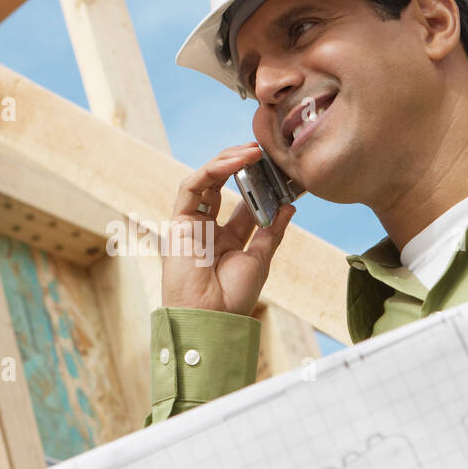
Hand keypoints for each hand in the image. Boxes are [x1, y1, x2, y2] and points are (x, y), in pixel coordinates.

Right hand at [161, 142, 295, 315]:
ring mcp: (193, 223)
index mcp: (227, 240)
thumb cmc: (233, 297)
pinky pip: (192, 186)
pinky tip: (236, 162)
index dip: (259, 184)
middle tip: (265, 152)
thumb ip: (271, 231)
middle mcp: (208, 228)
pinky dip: (213, 169)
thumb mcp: (260, 259)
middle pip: (222, 185)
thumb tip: (289, 206)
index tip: (279, 170)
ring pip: (206, 179)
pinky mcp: (178, 220)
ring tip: (253, 152)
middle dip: (242, 165)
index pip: (242, 202)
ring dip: (229, 161)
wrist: (211, 317)